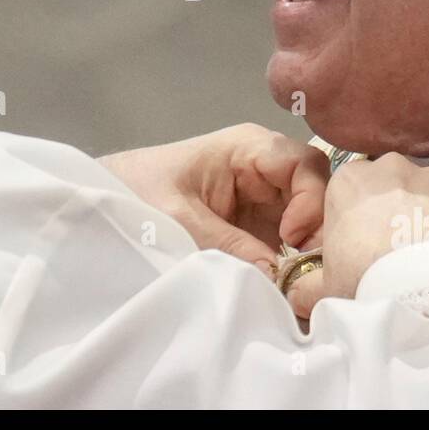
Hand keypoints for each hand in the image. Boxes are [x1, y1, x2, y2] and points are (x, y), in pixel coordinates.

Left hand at [99, 124, 328, 266]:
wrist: (109, 200)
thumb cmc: (138, 191)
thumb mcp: (178, 218)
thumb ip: (227, 246)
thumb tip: (275, 278)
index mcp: (248, 147)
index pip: (305, 164)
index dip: (310, 200)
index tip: (292, 238)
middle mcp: (265, 169)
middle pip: (318, 191)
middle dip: (319, 228)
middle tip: (304, 266)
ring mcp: (266, 198)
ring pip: (311, 218)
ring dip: (309, 248)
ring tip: (297, 279)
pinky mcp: (261, 225)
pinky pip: (293, 240)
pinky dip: (295, 260)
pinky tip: (286, 281)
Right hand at [302, 153, 428, 307]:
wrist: (422, 289)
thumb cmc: (363, 279)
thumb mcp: (323, 287)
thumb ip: (307, 285)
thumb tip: (297, 294)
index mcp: (348, 180)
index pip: (348, 192)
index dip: (353, 220)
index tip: (359, 248)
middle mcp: (390, 167)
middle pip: (387, 187)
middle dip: (390, 212)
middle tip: (392, 252)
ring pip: (424, 194)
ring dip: (422, 217)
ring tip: (424, 256)